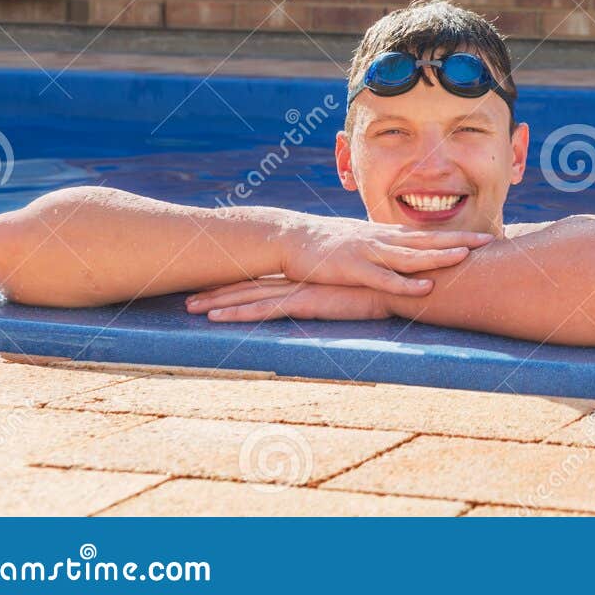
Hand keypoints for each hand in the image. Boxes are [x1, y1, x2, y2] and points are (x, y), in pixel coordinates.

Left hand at [187, 279, 391, 321]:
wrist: (406, 281)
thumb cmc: (392, 286)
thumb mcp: (366, 288)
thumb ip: (355, 289)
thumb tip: (355, 293)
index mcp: (312, 276)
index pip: (269, 277)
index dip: (241, 280)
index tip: (217, 284)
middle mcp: (301, 279)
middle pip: (251, 283)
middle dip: (218, 290)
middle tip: (189, 297)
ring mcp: (302, 289)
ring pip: (250, 295)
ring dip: (217, 301)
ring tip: (188, 308)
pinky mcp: (307, 302)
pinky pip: (265, 310)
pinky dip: (238, 313)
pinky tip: (216, 318)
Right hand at [278, 215, 492, 296]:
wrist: (290, 237)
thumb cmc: (328, 244)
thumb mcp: (363, 243)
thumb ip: (386, 250)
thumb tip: (409, 258)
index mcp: (387, 235)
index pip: (430, 234)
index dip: (459, 235)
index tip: (487, 236)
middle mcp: (383, 240)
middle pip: (428, 240)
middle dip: (460, 239)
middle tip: (491, 240)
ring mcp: (368, 252)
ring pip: (410, 256)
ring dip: (438, 256)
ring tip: (465, 256)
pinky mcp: (353, 269)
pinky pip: (383, 278)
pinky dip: (405, 284)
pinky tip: (425, 289)